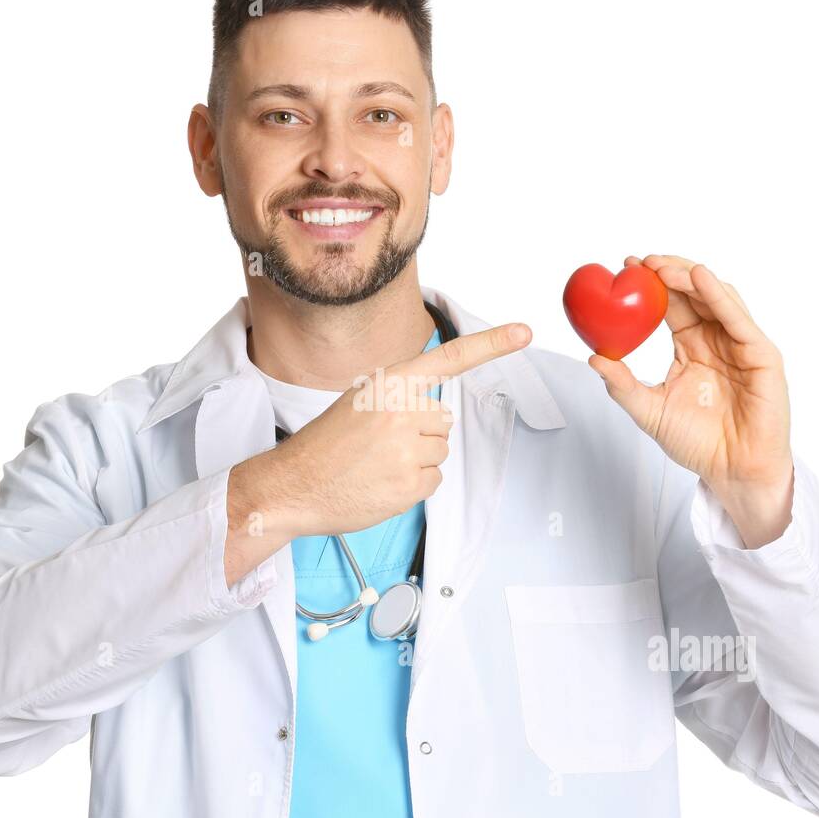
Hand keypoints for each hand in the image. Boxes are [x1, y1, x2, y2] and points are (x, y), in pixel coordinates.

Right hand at [236, 321, 531, 541]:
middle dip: (418, 434)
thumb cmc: (325, 445)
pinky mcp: (410, 484)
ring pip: (439, 451)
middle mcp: (403, 411)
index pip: (450, 359)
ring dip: (415, 461)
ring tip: (375, 464)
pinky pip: (433, 481)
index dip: (492, 344)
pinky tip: (381, 483)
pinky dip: (412, 486)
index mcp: (390, 384)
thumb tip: (435, 411)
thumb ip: (398, 397)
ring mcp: (407, 449)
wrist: (293, 485)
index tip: (525, 332)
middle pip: (442, 420)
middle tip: (377, 445)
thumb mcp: (358, 402)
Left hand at [590, 255, 793, 545]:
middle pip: (695, 293)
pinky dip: (720, 296)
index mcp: (692, 346)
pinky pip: (739, 320)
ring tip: (662, 267)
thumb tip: (593, 358)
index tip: (624, 268)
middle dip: (668, 272)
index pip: (672, 305)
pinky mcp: (762, 356)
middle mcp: (717, 339)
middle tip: (640, 263)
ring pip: (718, 298)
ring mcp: (741, 345)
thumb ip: (622, 385)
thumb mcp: (649, 411)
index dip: (651, 285)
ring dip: (690, 278)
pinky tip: (701, 279)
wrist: (732, 472)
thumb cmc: (698, 443)